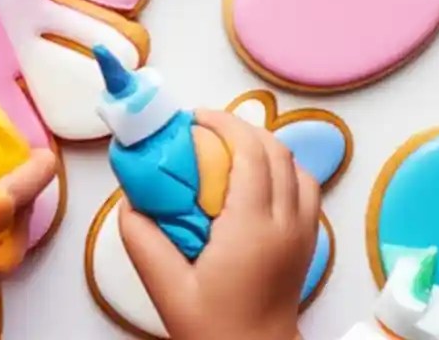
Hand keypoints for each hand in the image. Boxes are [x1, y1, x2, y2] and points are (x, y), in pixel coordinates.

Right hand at [0, 149, 56, 339]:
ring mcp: (1, 272)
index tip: (41, 152)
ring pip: (17, 231)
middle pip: (26, 207)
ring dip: (7, 212)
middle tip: (0, 171)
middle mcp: (4, 249)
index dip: (38, 165)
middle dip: (19, 187)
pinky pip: (4, 250)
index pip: (25, 186)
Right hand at [120, 110, 319, 339]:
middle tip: (207, 130)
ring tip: (231, 150)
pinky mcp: (309, 243)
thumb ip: (142, 239)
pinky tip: (255, 182)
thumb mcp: (166, 287)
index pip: (251, 153)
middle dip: (243, 129)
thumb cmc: (213, 329)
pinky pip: (306, 189)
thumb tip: (129, 200)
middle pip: (278, 151)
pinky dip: (283, 172)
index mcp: (252, 228)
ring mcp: (304, 232)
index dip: (225, 124)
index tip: (196, 119)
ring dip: (267, 148)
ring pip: (298, 167)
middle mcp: (286, 223)